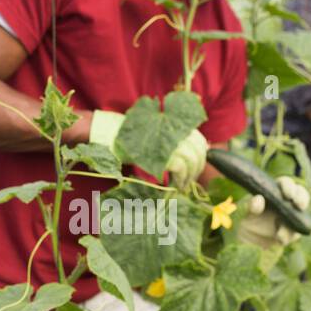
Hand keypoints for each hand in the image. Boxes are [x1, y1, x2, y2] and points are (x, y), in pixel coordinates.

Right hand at [89, 109, 207, 189]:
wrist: (108, 134)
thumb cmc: (128, 137)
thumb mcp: (153, 134)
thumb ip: (170, 140)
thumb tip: (190, 154)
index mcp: (173, 123)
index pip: (199, 140)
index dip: (201, 155)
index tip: (196, 168)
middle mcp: (173, 129)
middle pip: (198, 151)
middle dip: (197, 169)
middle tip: (189, 181)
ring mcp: (168, 140)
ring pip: (191, 160)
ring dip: (189, 177)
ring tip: (181, 186)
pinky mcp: (161, 152)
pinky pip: (180, 168)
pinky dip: (180, 179)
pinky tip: (174, 186)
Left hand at [238, 178, 310, 248]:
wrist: (244, 240)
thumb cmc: (243, 219)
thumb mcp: (243, 212)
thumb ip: (251, 206)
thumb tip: (258, 199)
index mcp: (273, 192)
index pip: (285, 183)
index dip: (289, 186)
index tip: (288, 194)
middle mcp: (284, 203)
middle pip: (301, 195)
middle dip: (302, 199)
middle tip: (299, 206)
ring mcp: (290, 218)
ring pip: (300, 216)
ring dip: (292, 225)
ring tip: (279, 234)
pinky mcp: (291, 233)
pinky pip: (295, 233)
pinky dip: (288, 236)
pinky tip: (279, 239)